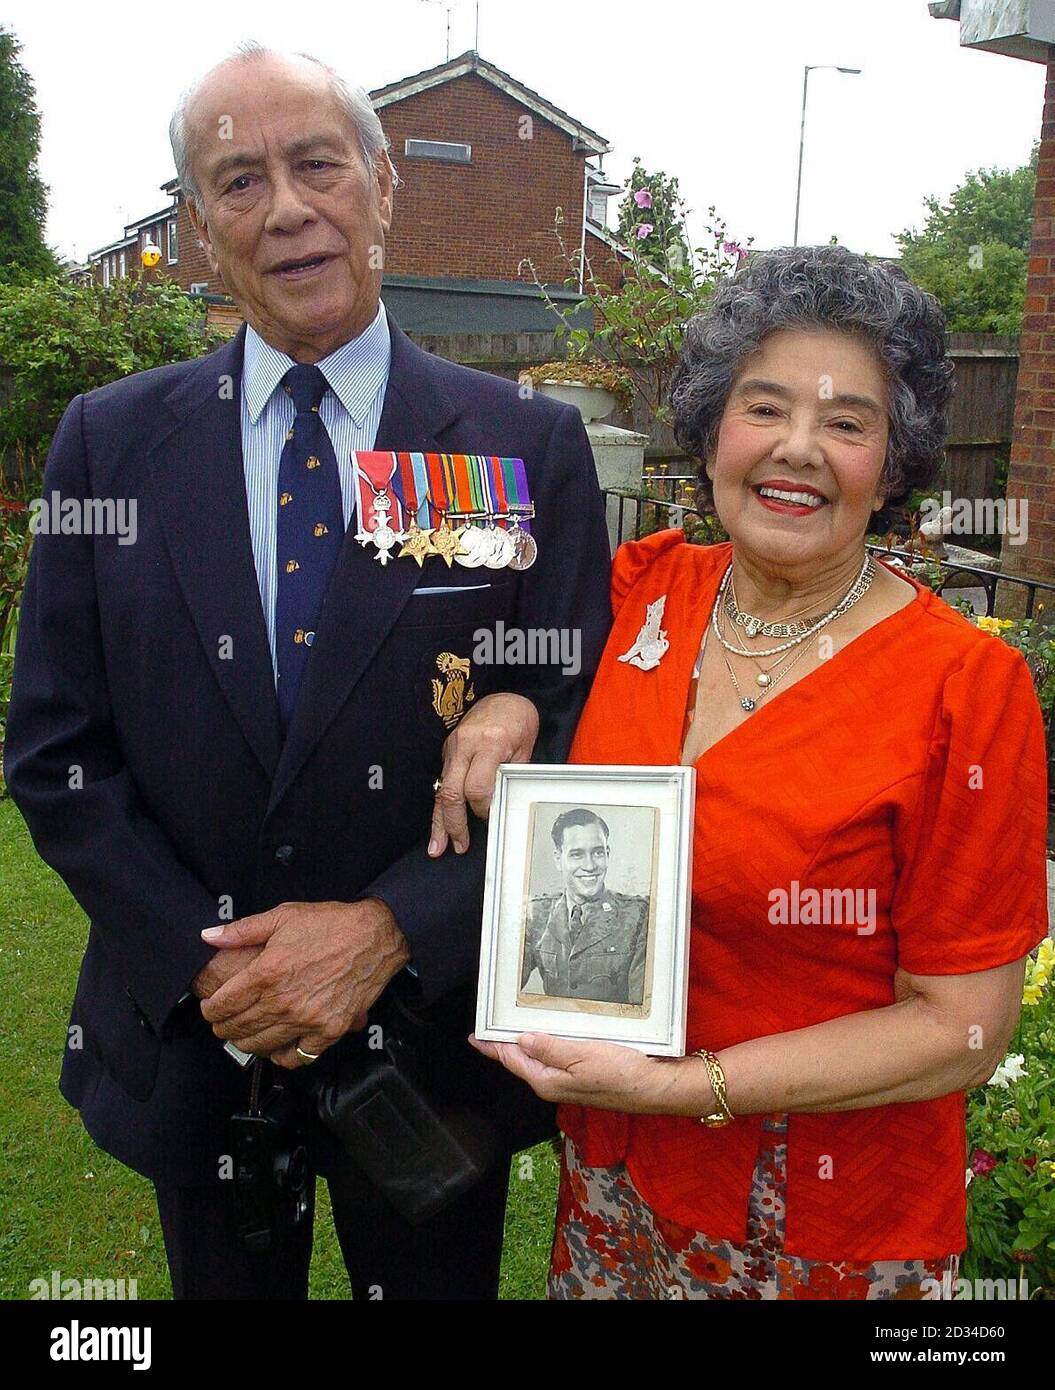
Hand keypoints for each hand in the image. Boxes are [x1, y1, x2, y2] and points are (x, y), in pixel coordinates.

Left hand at [199, 899, 409, 1067]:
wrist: (375, 936)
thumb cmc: (332, 924)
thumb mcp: (283, 916)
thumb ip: (242, 930)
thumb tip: (209, 936)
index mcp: (267, 973)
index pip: (223, 1005)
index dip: (210, 1010)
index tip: (210, 1008)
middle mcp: (284, 1001)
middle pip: (238, 1029)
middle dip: (223, 1027)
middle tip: (223, 1022)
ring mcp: (307, 1020)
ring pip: (261, 1046)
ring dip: (246, 1043)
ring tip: (244, 1034)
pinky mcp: (329, 1031)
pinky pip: (297, 1056)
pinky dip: (282, 1056)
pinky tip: (278, 1046)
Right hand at [429, 693, 539, 856]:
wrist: (504, 699)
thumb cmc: (518, 722)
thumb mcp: (523, 749)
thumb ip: (509, 776)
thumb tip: (500, 806)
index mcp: (489, 743)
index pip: (478, 786)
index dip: (483, 808)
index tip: (490, 819)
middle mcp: (465, 745)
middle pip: (452, 792)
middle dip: (454, 823)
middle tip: (459, 846)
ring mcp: (452, 748)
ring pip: (440, 790)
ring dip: (439, 822)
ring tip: (438, 847)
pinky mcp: (447, 752)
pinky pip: (441, 783)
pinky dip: (440, 808)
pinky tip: (438, 828)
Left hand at [468, 1032, 708, 1114]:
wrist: (654, 1087)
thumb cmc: (620, 1072)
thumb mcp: (581, 1056)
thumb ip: (549, 1049)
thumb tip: (521, 1039)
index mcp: (547, 1080)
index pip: (511, 1060)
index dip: (492, 1047)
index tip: (475, 1036)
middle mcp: (553, 1083)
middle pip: (522, 1060)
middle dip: (505, 1043)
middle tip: (491, 1022)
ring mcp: (569, 1080)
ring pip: (539, 1058)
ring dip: (526, 1042)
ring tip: (513, 1024)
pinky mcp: (583, 1075)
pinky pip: (556, 1057)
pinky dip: (547, 1043)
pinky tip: (549, 1033)